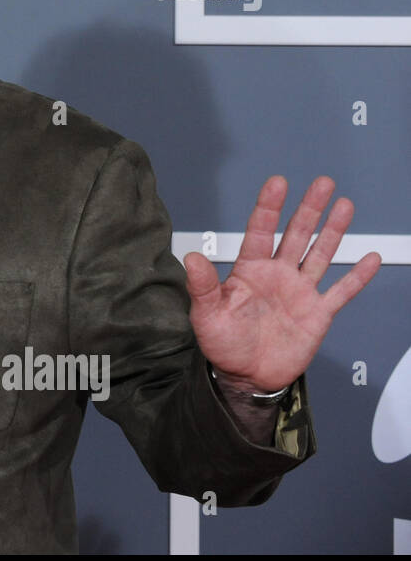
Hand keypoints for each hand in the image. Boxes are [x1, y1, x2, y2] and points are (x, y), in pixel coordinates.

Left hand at [183, 175, 380, 393]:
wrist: (245, 376)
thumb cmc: (223, 344)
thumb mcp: (206, 315)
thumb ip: (203, 286)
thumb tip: (190, 257)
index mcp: (249, 271)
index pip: (259, 231)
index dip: (269, 207)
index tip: (278, 184)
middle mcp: (277, 275)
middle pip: (295, 235)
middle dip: (308, 209)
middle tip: (322, 183)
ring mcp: (299, 292)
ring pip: (320, 254)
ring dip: (333, 231)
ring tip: (344, 206)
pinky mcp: (318, 313)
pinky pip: (341, 291)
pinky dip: (357, 277)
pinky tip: (369, 258)